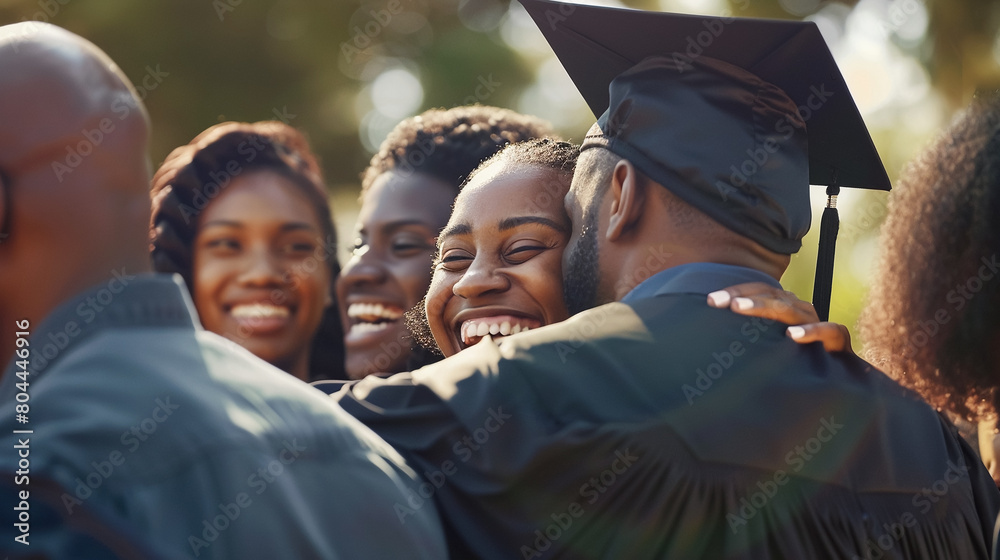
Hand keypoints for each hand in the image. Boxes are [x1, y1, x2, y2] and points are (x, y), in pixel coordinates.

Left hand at [706, 282, 853, 353]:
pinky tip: (793, 336)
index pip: (758, 290)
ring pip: (791, 309)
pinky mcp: (837, 340)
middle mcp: (800, 310)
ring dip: (764, 307)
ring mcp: (819, 322)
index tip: (710, 300)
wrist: (837, 376)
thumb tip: (711, 336)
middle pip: (770, 295)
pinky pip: (830, 331)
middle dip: (741, 297)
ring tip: (739, 308)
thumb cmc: (794, 359)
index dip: (735, 292)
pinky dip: (812, 331)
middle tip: (716, 301)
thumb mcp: (768, 345)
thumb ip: (748, 336)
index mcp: (784, 306)